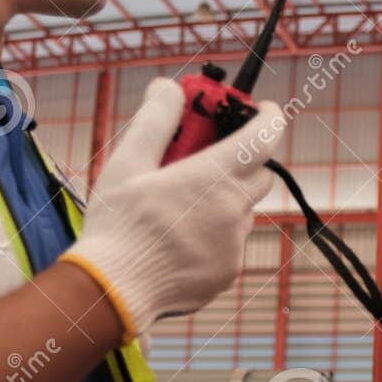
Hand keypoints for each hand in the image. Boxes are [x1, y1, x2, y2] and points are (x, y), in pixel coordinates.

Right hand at [62, 78, 284, 340]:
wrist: (113, 293)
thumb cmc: (117, 225)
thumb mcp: (127, 162)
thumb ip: (156, 119)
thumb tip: (170, 87)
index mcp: (214, 177)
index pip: (266, 136)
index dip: (269, 115)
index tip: (261, 107)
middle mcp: (234, 210)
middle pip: (259, 173)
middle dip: (241, 159)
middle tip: (205, 156)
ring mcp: (234, 245)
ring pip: (242, 210)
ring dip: (222, 199)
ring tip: (177, 206)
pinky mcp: (228, 272)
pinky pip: (230, 243)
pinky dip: (213, 233)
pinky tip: (176, 239)